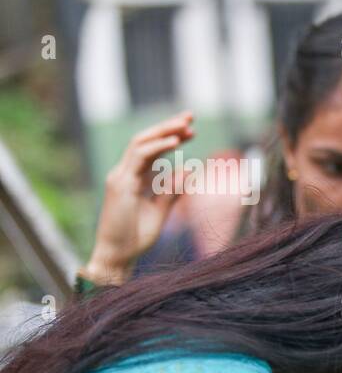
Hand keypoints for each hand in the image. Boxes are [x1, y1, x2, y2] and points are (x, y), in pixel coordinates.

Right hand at [87, 111, 194, 283]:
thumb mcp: (161, 210)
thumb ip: (172, 190)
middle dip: (168, 126)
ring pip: (140, 142)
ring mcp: (120, 176)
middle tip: (190, 116)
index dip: (171, 137)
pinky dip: (157, 147)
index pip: (152, 148)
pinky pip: (139, 158)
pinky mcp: (120, 184)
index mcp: (134, 177)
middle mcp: (124, 172)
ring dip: (164, 131)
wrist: (117, 256)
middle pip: (145, 139)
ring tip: (185, 125)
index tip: (192, 131)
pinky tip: (175, 141)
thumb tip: (189, 170)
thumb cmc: (137, 236)